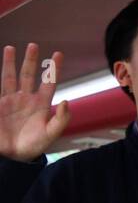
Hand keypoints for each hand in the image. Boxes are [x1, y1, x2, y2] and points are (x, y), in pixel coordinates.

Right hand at [0, 45, 68, 161]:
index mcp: (41, 103)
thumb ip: (61, 119)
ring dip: (10, 63)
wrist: (14, 156)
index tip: (58, 54)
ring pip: (10, 77)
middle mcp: (26, 99)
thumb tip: (65, 101)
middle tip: (33, 45)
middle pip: (28, 75)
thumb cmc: (34, 145)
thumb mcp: (52, 133)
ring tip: (10, 48)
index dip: (53, 69)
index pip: (48, 82)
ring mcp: (10, 101)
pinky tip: (1, 66)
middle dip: (31, 60)